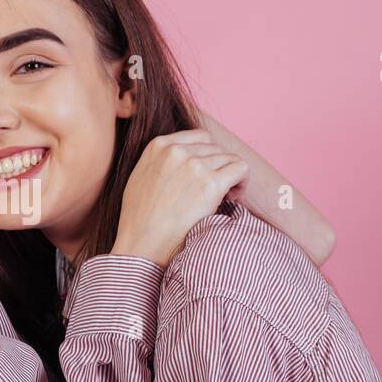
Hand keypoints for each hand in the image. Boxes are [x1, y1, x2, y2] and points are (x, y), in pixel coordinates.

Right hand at [110, 129, 248, 267]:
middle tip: (217, 190)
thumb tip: (183, 158)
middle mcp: (177, 151)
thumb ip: (160, 161)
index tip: (207, 173)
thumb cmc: (139, 219)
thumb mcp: (141, 176)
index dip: (208, 155)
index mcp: (159, 145)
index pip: (200, 137)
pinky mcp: (211, 183)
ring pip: (230, 159)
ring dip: (231, 177)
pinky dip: (242, 182)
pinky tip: (234, 198)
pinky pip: (241, 169)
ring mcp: (195, 165)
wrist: (142, 244)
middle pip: (216, 149)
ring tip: (225, 197)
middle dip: (219, 167)